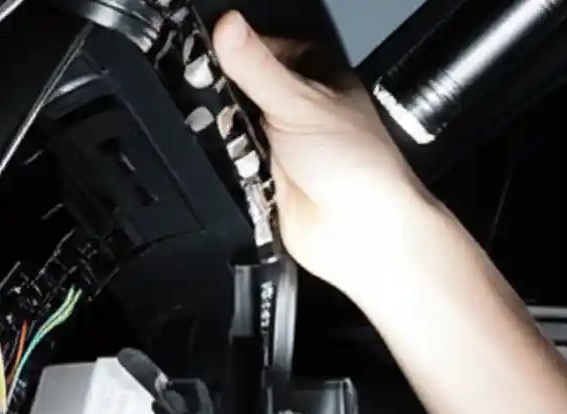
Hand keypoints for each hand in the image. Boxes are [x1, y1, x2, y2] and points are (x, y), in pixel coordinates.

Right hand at [211, 12, 452, 301]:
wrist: (361, 233)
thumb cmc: (356, 164)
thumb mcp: (300, 103)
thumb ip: (256, 66)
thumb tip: (226, 26)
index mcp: (314, 78)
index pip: (261, 49)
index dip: (233, 51)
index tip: (204, 56)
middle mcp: (296, 111)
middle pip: (240, 91)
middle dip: (223, 100)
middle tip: (213, 104)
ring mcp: (278, 147)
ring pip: (230, 130)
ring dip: (223, 138)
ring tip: (228, 141)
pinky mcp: (262, 181)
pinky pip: (227, 167)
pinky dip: (223, 168)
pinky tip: (226, 167)